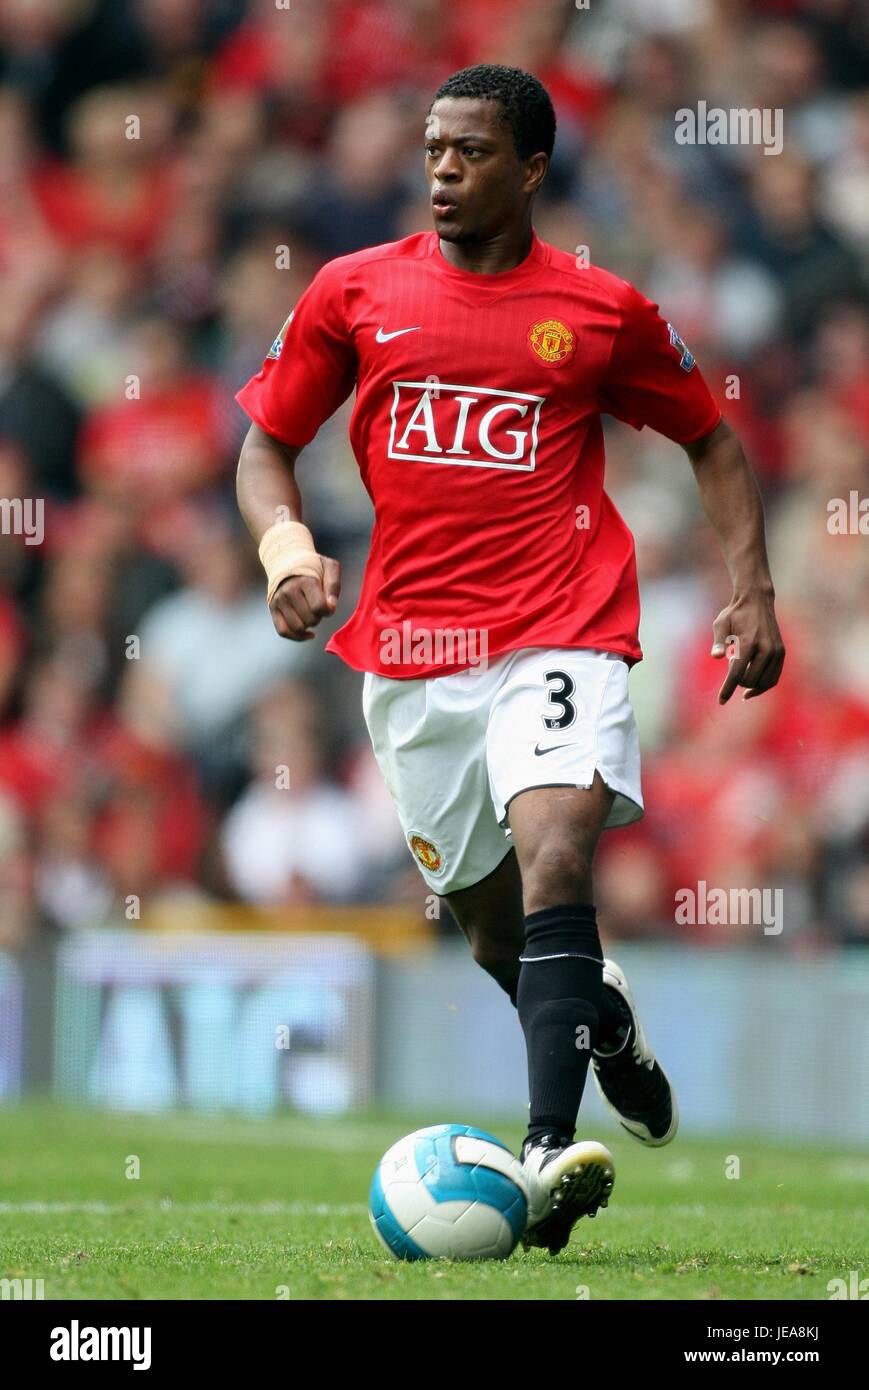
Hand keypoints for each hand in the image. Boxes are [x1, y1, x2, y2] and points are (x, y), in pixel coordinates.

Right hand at [269, 556, 340, 640]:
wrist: (287, 559)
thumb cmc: (313, 566)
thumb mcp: (329, 567)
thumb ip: (334, 585)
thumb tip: (331, 607)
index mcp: (305, 581)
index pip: (319, 607)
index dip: (328, 611)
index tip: (329, 606)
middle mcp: (289, 591)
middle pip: (310, 619)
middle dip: (319, 617)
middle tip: (318, 608)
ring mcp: (279, 600)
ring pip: (298, 627)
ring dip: (309, 626)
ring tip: (311, 614)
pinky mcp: (273, 608)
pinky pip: (283, 631)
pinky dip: (297, 637)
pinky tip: (308, 634)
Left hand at [711, 589, 784, 703]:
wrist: (757, 601)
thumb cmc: (735, 613)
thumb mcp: (721, 624)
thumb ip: (718, 641)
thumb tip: (715, 656)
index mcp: (749, 642)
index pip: (737, 673)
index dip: (728, 689)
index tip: (721, 701)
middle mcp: (766, 649)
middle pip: (749, 680)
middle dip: (737, 680)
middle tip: (732, 661)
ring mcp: (776, 652)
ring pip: (764, 683)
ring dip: (750, 684)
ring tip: (740, 671)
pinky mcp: (781, 653)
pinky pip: (773, 678)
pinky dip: (762, 686)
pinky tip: (750, 689)